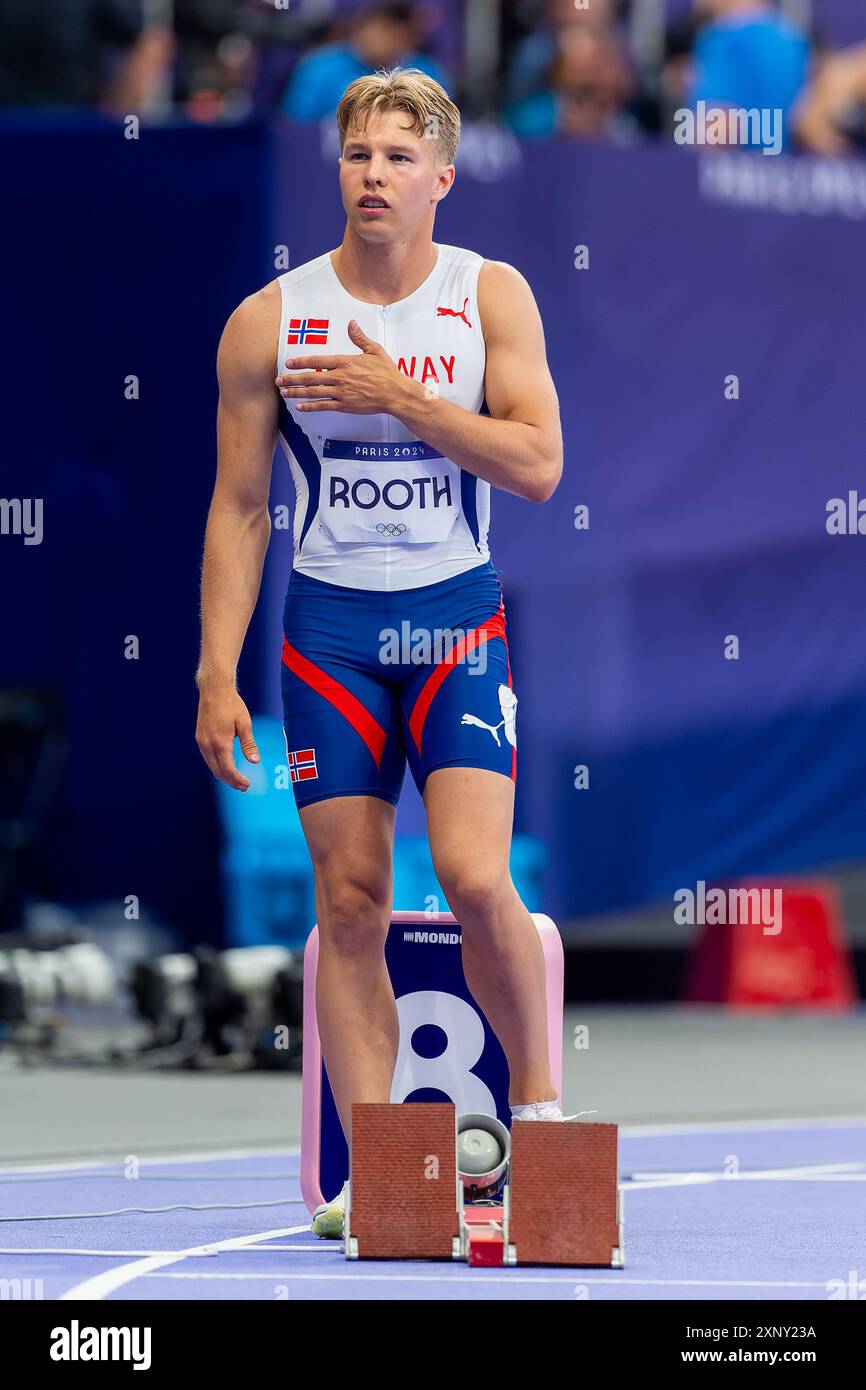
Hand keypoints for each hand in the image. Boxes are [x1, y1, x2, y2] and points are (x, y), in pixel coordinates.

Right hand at [195, 685, 259, 790]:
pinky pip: (207, 758)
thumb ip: (249, 744)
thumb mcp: (244, 723)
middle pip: (218, 771)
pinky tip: (225, 766)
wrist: (214, 690)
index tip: (247, 785)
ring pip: (211, 766)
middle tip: (243, 787)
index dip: (237, 780)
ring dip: (223, 775)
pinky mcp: (200, 738)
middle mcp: (208, 745)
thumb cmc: (231, 705)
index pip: (228, 769)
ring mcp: (202, 742)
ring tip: (236, 780)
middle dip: (231, 781)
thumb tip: (255, 761)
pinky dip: (216, 766)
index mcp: (220, 742)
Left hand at [275, 320, 404, 414]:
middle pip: (310, 378)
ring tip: (284, 393)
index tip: (288, 363)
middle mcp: (340, 377)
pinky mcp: (345, 405)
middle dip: (292, 379)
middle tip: (278, 381)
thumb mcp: (374, 350)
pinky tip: (300, 407)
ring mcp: (341, 392)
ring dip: (297, 393)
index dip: (300, 362)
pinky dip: (310, 407)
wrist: (395, 393)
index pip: (317, 361)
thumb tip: (352, 323)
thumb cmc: (387, 372)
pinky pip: (324, 406)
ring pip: (314, 392)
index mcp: (345, 362)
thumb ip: (359, 337)